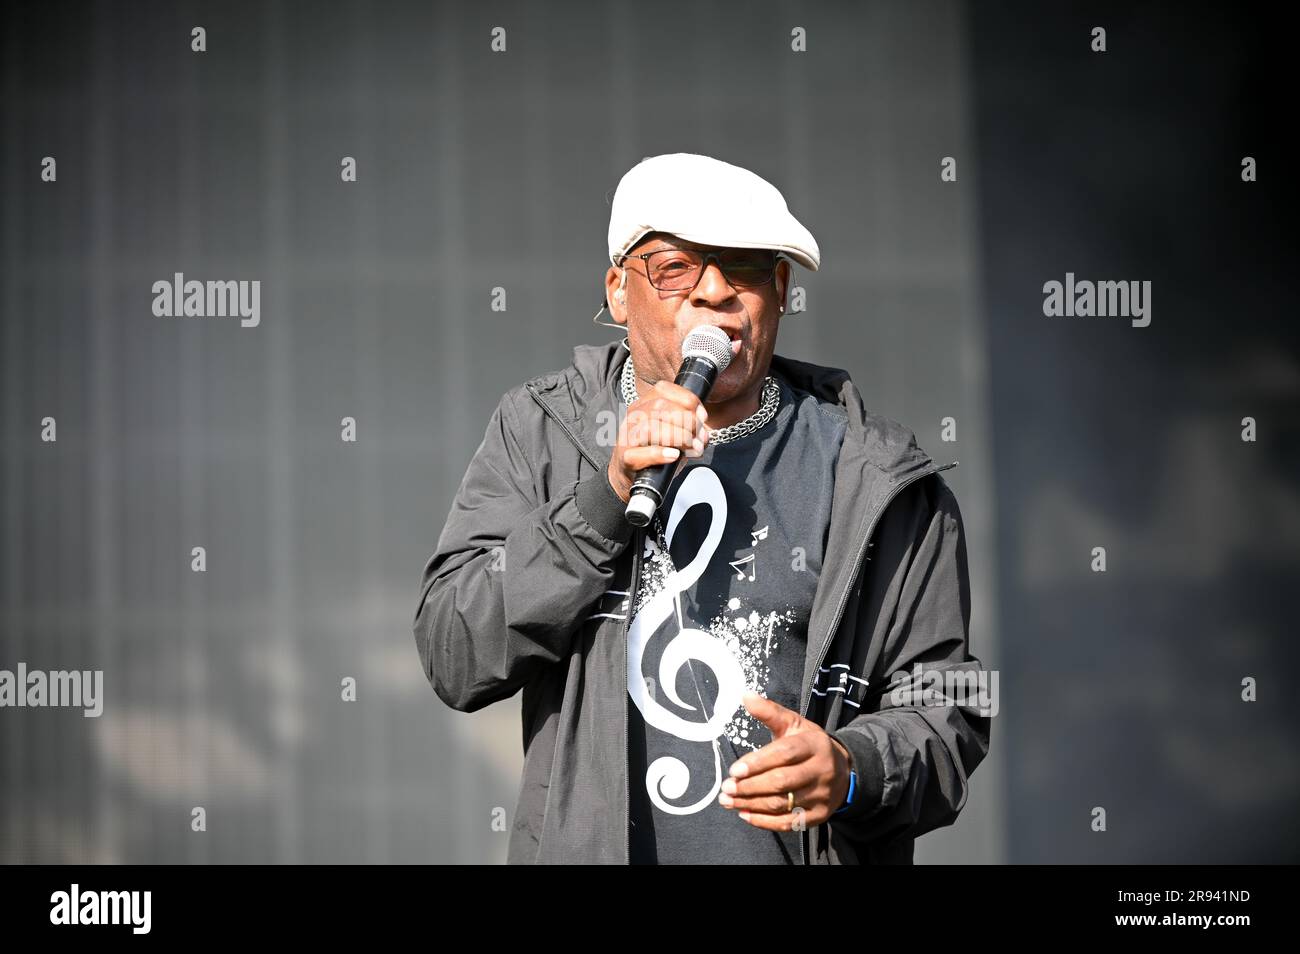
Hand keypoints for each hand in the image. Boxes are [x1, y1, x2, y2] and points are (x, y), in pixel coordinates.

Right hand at [607, 379, 710, 503]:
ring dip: (678, 437)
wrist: (630, 476)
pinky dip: (659, 453)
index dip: (687, 399)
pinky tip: (674, 455)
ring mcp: (627, 437)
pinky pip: (639, 453)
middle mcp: (633, 417)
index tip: (702, 416)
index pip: (662, 389)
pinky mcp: (626, 458)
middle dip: (686, 419)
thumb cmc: (655, 451)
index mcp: (643, 405)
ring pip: (650, 428)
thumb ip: (687, 427)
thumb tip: (703, 432)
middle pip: (658, 407)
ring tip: (694, 448)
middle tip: (700, 436)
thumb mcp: (672, 432)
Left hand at [717, 691, 853, 829]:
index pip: (784, 754)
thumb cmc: (810, 744)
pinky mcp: (819, 816)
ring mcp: (821, 796)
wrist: (844, 771)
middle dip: (750, 786)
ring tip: (728, 801)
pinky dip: (764, 821)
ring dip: (751, 804)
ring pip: (782, 804)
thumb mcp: (794, 724)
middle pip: (781, 782)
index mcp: (814, 745)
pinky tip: (745, 813)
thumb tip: (745, 696)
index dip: (757, 762)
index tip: (734, 769)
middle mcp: (821, 771)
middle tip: (726, 788)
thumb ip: (770, 712)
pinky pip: (788, 822)